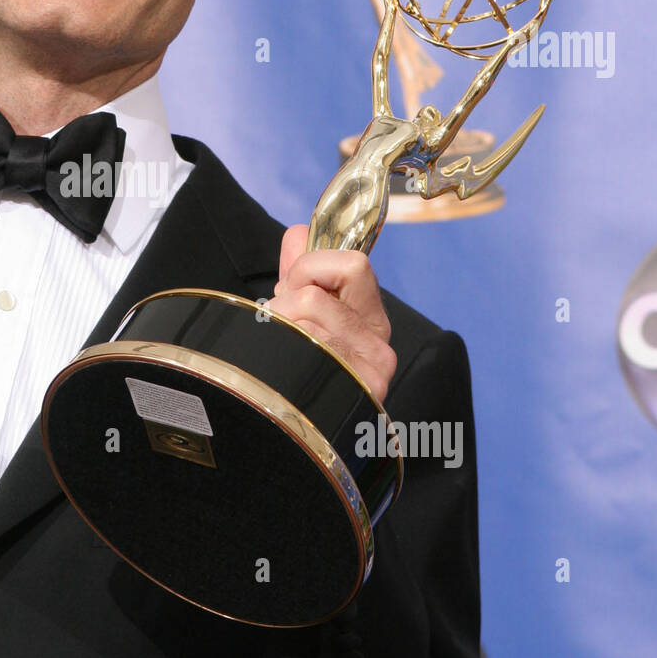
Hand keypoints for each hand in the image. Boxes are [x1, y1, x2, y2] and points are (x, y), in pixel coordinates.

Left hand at [266, 224, 396, 403]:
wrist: (307, 425)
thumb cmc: (306, 362)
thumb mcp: (308, 308)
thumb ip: (304, 269)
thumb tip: (299, 233)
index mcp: (370, 315)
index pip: (354, 264)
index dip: (312, 268)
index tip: (297, 286)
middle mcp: (378, 342)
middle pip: (313, 295)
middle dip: (285, 303)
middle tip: (287, 325)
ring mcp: (369, 370)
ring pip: (301, 318)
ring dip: (278, 328)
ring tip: (285, 349)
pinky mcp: (355, 393)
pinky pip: (300, 349)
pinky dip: (280, 350)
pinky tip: (288, 368)